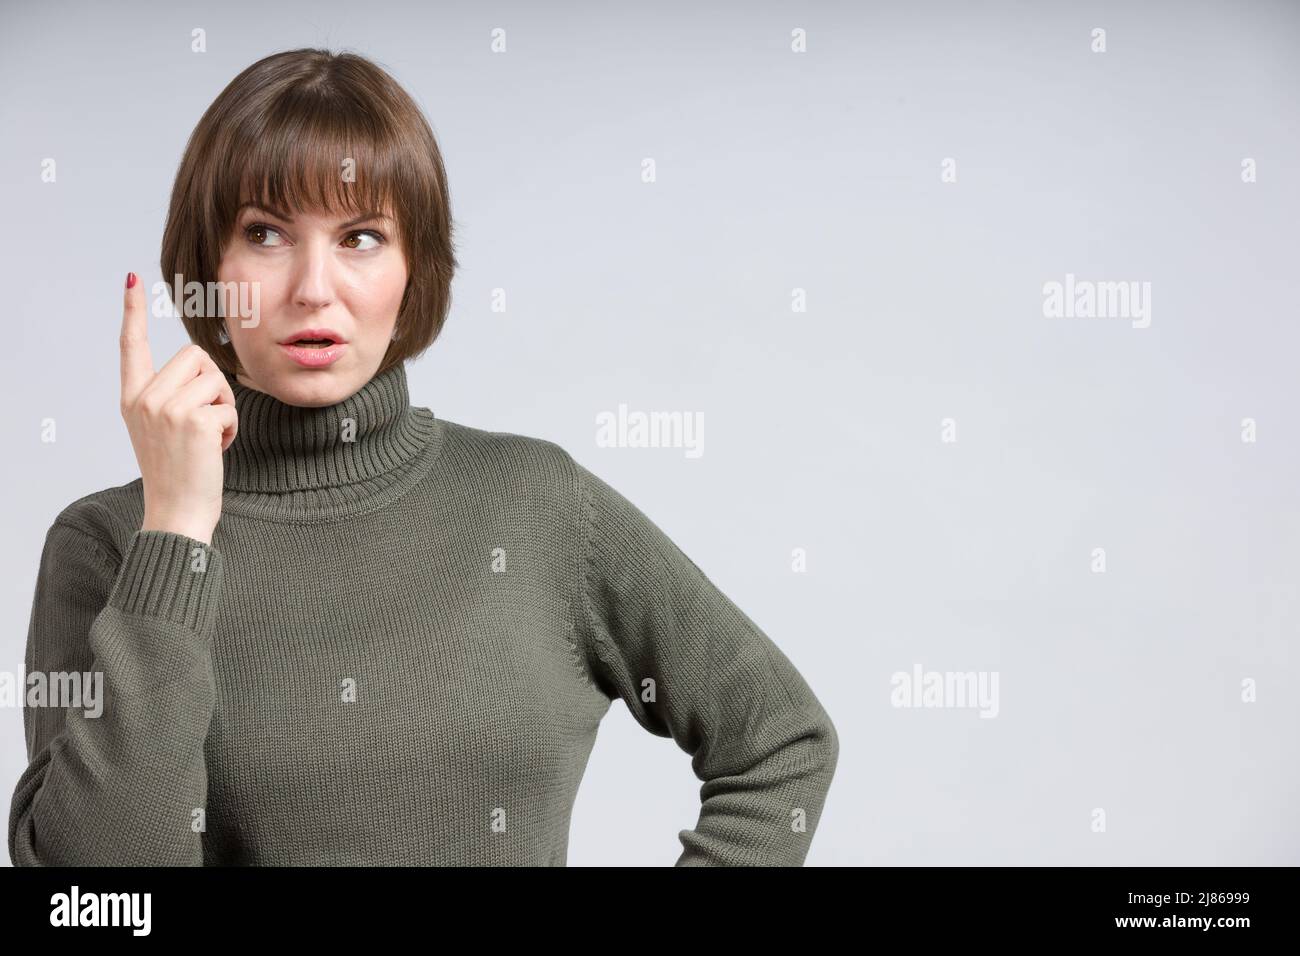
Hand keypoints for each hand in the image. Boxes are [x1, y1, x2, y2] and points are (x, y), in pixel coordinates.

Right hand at [119, 272, 237, 544]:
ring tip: (210, 436)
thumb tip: (202, 371)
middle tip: (206, 422)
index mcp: (133, 398)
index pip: (131, 347)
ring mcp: (165, 408)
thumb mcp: (163, 429)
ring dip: (225, 406)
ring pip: (215, 378)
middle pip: (195, 356)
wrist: (177, 512)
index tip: (130, 282)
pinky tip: (216, 449)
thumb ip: (172, 398)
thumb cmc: (179, 473)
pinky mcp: (192, 420)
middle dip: (213, 385)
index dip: (132, 313)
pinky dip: (232, 427)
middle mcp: (143, 399)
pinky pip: (229, 405)